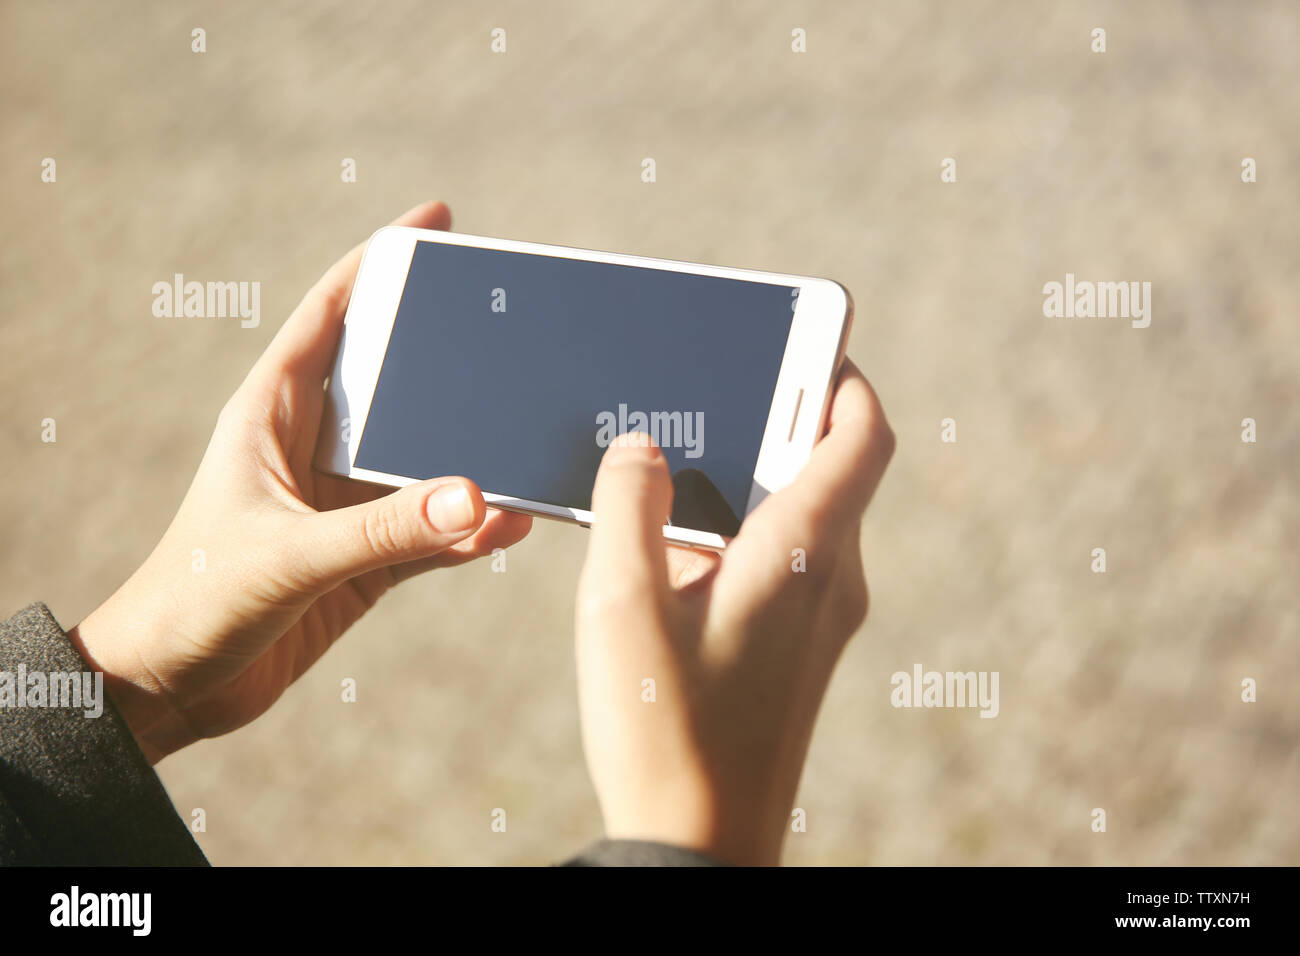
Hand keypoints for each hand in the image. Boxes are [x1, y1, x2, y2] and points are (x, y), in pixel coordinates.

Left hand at [72, 202, 531, 762]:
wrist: (174, 687)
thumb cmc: (197, 600)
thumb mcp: (289, 555)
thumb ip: (385, 530)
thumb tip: (478, 498)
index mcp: (273, 414)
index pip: (331, 314)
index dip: (379, 262)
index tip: (436, 222)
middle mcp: (314, 447)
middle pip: (395, 378)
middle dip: (449, 352)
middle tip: (515, 323)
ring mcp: (344, 502)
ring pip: (424, 457)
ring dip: (472, 450)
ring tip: (532, 433)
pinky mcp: (367, 556)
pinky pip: (435, 529)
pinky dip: (474, 528)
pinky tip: (513, 524)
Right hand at [574, 360, 893, 864]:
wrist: (701, 850)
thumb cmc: (663, 732)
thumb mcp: (622, 605)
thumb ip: (630, 507)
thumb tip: (642, 449)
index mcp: (806, 553)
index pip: (862, 433)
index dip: (843, 373)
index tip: (807, 336)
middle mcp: (834, 581)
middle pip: (834, 465)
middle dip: (783, 415)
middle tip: (721, 385)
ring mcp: (823, 621)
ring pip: (809, 515)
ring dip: (757, 478)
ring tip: (679, 465)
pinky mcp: (800, 651)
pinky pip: (791, 562)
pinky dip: (749, 532)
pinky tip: (676, 553)